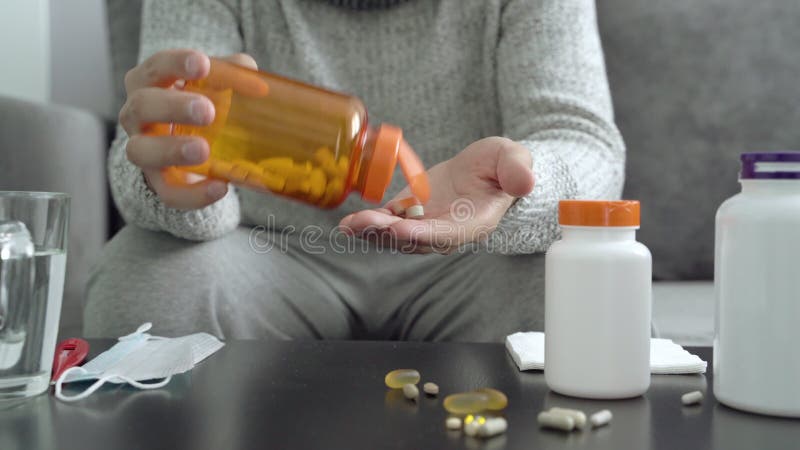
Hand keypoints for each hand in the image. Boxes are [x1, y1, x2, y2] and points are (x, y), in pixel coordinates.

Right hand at [120, 50, 257, 208]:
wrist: (186, 145)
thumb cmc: (197, 103)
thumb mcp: (213, 84)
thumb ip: (231, 75)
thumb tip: (249, 71)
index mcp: (149, 81)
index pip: (156, 67)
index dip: (176, 64)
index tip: (202, 65)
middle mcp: (136, 113)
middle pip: (142, 106)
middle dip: (174, 107)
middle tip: (207, 111)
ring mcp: (143, 149)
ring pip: (141, 150)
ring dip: (171, 149)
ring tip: (203, 150)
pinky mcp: (158, 182)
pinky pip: (168, 192)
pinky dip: (193, 194)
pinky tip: (220, 187)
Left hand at [339, 137, 534, 252]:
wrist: (489, 171)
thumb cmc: (504, 166)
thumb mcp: (515, 159)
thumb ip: (517, 170)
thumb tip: (524, 182)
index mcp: (473, 223)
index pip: (446, 235)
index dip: (422, 234)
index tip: (399, 228)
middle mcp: (447, 232)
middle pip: (414, 241)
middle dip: (387, 235)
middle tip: (362, 224)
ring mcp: (426, 226)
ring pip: (396, 237)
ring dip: (372, 232)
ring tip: (349, 225)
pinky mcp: (411, 215)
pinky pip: (388, 224)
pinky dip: (369, 225)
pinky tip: (347, 223)